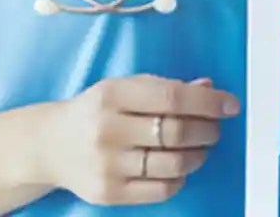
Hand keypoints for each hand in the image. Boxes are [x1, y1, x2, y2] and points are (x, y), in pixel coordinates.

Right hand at [37, 75, 239, 205]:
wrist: (49, 145)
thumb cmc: (96, 111)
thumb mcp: (124, 88)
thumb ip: (165, 87)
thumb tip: (209, 86)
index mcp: (112, 94)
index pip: (173, 97)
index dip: (209, 101)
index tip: (230, 105)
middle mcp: (107, 129)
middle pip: (177, 131)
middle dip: (208, 129)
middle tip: (214, 128)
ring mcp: (106, 164)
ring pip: (174, 163)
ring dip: (199, 154)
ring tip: (200, 147)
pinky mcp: (108, 192)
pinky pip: (161, 189)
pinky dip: (180, 178)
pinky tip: (179, 166)